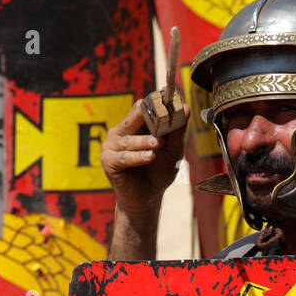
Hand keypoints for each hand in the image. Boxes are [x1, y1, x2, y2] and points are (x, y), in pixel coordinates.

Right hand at [100, 99, 186, 218]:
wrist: (147, 200)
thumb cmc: (159, 173)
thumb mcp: (173, 150)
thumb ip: (177, 131)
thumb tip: (187, 107)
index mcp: (135, 125)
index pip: (145, 106)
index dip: (157, 101)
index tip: (170, 95)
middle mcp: (122, 131)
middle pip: (135, 114)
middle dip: (150, 114)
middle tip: (164, 113)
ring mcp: (112, 145)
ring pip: (129, 138)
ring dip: (145, 140)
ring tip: (159, 144)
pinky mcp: (108, 161)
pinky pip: (123, 157)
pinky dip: (137, 157)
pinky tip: (150, 157)